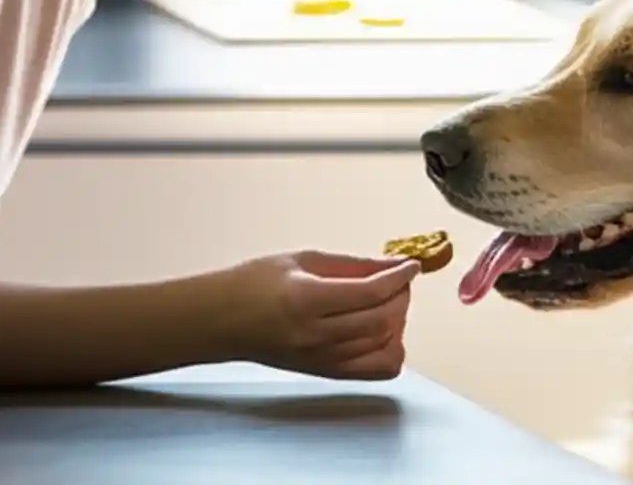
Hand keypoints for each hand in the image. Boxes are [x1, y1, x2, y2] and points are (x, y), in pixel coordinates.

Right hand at [211, 250, 421, 380]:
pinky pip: (376, 370)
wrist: (220, 321)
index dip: (399, 276)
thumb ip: (352, 264)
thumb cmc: (254, 284)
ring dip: (397, 320)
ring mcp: (322, 359)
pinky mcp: (325, 373)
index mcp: (307, 300)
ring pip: (385, 345)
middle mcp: (316, 335)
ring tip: (387, 302)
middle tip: (398, 280)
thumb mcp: (302, 260)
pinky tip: (381, 331)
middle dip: (401, 296)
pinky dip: (390, 350)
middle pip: (383, 320)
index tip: (411, 265)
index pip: (371, 291)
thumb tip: (393, 263)